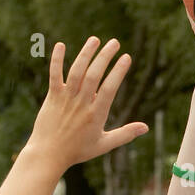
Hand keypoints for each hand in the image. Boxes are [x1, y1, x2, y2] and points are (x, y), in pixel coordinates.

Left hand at [27, 37, 148, 170]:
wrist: (49, 154)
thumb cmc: (77, 151)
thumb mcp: (104, 144)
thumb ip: (125, 134)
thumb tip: (146, 128)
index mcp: (96, 114)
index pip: (110, 88)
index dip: (118, 71)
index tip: (126, 57)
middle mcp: (81, 103)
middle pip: (94, 74)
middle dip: (105, 56)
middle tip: (114, 42)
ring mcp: (66, 99)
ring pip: (76, 71)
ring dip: (86, 53)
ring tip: (95, 40)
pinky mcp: (52, 96)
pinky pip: (54, 75)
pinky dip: (57, 60)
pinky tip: (60, 45)